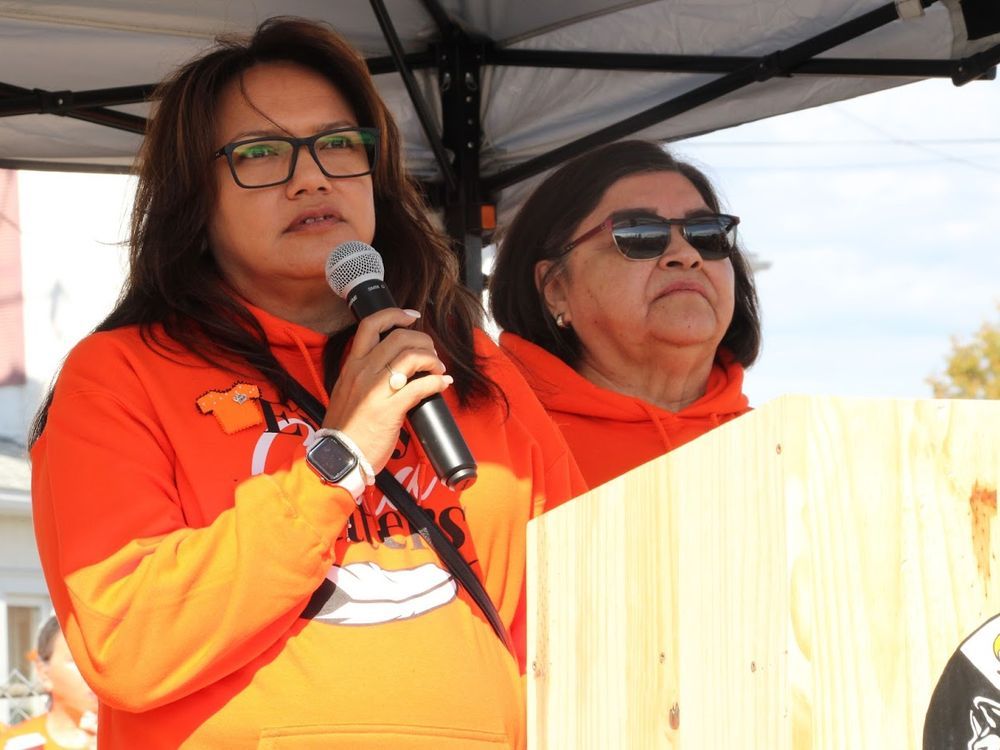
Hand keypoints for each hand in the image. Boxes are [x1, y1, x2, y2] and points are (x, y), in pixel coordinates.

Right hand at [321, 308, 451, 472]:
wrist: (339, 456)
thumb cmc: (346, 428)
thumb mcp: (347, 392)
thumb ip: (365, 376)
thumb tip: (394, 367)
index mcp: (352, 366)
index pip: (370, 326)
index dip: (395, 315)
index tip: (412, 317)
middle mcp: (363, 372)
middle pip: (399, 338)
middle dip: (423, 342)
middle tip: (431, 355)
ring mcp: (376, 390)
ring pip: (411, 357)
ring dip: (433, 361)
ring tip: (438, 370)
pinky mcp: (390, 409)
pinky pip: (421, 386)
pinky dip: (438, 382)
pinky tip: (442, 384)